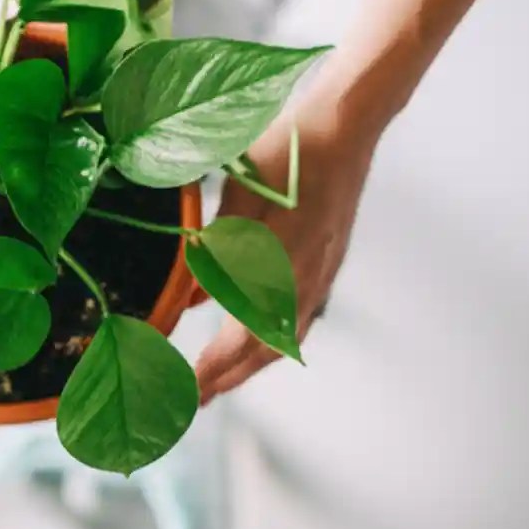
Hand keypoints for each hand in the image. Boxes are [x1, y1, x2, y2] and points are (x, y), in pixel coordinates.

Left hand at [194, 81, 380, 403]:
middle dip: (226, 379)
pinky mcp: (328, 264)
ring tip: (222, 379)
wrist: (342, 129)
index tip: (186, 391)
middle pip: (262, 352)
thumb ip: (212, 249)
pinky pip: (299, 319)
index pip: (237, 341)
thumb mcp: (234, 198)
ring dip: (250, 365)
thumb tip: (192, 299)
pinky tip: (260, 338)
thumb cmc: (281, 152)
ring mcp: (319, 276)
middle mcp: (301, 284)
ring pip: (284, 339)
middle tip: (194, 399)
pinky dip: (274, 341)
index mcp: (275, 270)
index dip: (211, 372)